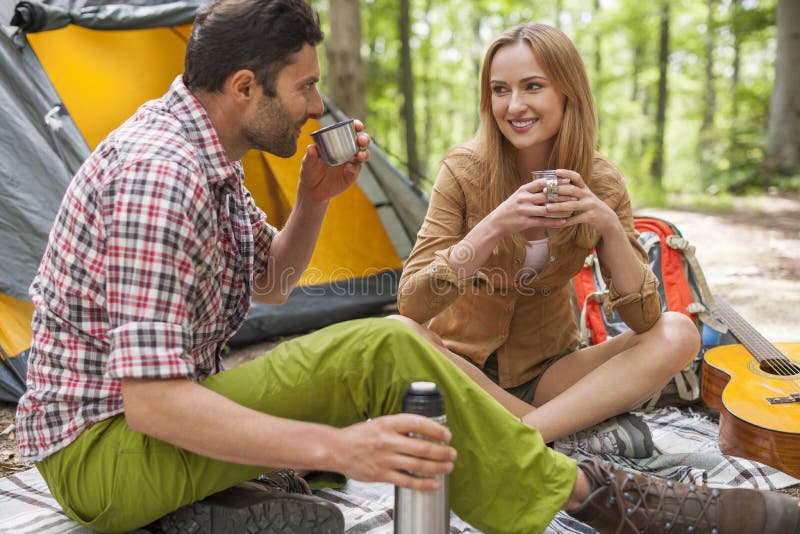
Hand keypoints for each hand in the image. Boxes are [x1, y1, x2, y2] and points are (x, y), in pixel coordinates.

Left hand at [299, 119, 370, 202]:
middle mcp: (347, 150)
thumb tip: (311, 148)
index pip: (349, 131)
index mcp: (337, 142)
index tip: (358, 125)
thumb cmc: (310, 171)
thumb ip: (310, 156)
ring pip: (363, 154)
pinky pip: (356, 169)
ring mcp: (351, 162)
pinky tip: (349, 168)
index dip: (356, 126)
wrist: (313, 190)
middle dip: (364, 138)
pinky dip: (354, 167)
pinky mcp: (352, 174)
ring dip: (364, 153)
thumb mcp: (308, 164)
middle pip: (361, 141)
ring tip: (359, 156)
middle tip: (361, 140)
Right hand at [327, 414, 455, 490]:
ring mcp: (386, 459)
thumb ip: (399, 426)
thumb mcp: (380, 423)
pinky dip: (424, 484)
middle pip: (422, 447)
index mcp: (388, 424)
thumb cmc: (359, 436)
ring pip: (418, 464)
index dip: (435, 429)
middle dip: (442, 452)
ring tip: (448, 467)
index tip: (447, 435)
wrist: (337, 449)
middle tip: (452, 453)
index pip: (417, 423)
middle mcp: (388, 441)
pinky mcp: (382, 475)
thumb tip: (424, 430)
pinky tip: (435, 484)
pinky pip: (408, 481)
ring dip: (437, 467)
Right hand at [486, 177, 573, 235]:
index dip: (556, 181)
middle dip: (563, 195)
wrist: (496, 222)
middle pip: (547, 195)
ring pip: (547, 209)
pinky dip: (554, 222)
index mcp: (523, 190)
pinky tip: (563, 222)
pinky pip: (543, 222)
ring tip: (572, 209)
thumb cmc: (510, 208)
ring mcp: (524, 210)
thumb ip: (532, 190)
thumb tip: (548, 183)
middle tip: (575, 195)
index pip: (542, 183)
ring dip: (561, 209)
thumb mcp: (519, 195)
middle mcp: (524, 199)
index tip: (569, 180)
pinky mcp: (525, 222)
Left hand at [546, 170, 617, 233]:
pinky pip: (576, 219)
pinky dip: (566, 222)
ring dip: (559, 206)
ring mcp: (590, 206)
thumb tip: (554, 185)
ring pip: (572, 205)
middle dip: (557, 189)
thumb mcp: (584, 196)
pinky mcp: (591, 217)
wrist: (607, 219)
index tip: (555, 171)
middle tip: (544, 190)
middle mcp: (588, 195)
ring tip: (547, 207)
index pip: (576, 177)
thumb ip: (572, 191)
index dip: (566, 173)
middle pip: (572, 190)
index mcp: (585, 188)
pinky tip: (556, 223)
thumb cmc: (590, 207)